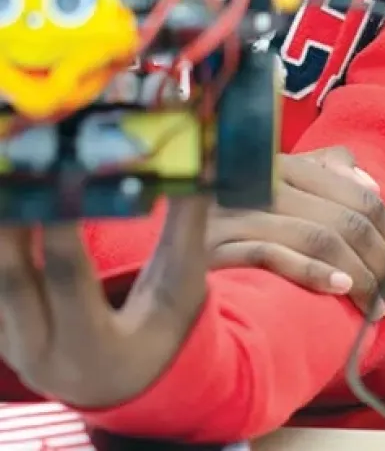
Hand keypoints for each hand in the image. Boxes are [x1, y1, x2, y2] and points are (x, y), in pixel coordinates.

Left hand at [0, 198, 209, 408]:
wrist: (127, 382)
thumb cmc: (164, 327)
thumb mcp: (182, 285)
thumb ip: (186, 228)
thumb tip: (198, 169)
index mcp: (96, 345)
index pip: (69, 280)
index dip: (61, 230)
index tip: (61, 182)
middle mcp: (44, 354)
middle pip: (14, 286)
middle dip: (11, 231)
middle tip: (18, 178)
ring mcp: (13, 351)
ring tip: (8, 189)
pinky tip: (7, 216)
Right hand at [206, 146, 384, 318]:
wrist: (157, 265)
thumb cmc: (229, 233)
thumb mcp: (275, 196)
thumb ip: (324, 177)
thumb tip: (369, 186)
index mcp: (285, 166)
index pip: (358, 196)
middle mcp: (263, 183)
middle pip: (345, 219)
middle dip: (381, 262)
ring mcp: (239, 213)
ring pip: (320, 236)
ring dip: (360, 276)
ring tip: (378, 308)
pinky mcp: (215, 246)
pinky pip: (275, 254)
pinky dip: (313, 271)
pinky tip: (340, 289)